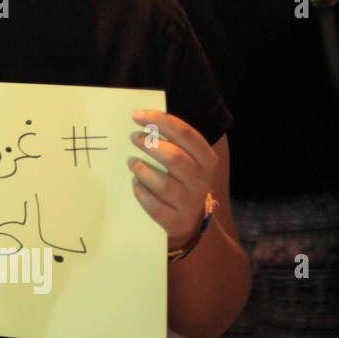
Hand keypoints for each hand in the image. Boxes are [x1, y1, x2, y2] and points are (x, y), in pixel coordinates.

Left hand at [129, 111, 216, 249]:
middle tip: (133, 138)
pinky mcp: (175, 221)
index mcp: (207, 160)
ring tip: (131, 162)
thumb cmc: (181, 180)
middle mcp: (202, 181)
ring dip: (141, 170)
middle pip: (174, 158)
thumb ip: (171, 142)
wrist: (189, 221)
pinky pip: (154, 206)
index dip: (161, 122)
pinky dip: (140, 192)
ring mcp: (189, 203)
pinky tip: (135, 184)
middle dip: (149, 145)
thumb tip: (142, 118)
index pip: (186, 134)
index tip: (137, 116)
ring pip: (162, 184)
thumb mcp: (186, 160)